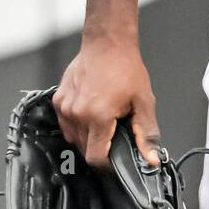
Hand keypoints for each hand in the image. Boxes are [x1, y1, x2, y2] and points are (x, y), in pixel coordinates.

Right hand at [53, 33, 160, 171]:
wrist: (107, 44)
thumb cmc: (125, 68)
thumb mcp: (144, 101)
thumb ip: (146, 133)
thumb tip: (151, 158)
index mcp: (98, 116)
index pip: (96, 158)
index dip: (107, 164)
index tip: (116, 160)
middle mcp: (77, 114)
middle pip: (85, 149)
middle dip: (100, 147)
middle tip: (115, 132)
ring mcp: (65, 108)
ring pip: (74, 138)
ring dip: (88, 136)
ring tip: (104, 119)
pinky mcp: (58, 101)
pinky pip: (66, 124)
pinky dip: (77, 124)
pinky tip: (91, 111)